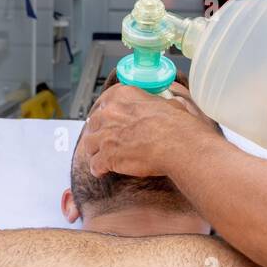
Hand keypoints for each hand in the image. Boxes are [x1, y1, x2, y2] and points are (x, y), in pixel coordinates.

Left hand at [79, 80, 222, 178]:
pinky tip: (101, 171)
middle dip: (99, 131)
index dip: (107, 110)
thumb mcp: (170, 104)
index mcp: (124, 95)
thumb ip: (161, 104)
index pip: (106, 99)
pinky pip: (94, 163)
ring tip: (100, 155)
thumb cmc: (177, 125)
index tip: (109, 118)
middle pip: (95, 122)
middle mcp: (110, 112)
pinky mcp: (106, 156)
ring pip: (89, 142)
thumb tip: (170, 104)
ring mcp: (105, 134)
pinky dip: (97, 168)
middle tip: (106, 138)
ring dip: (94, 149)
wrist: (177, 145)